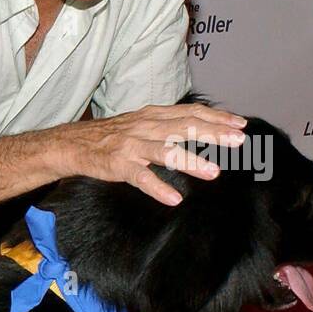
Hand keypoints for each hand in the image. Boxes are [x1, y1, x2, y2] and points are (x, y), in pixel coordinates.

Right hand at [62, 103, 247, 205]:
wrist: (72, 144)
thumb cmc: (110, 136)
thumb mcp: (141, 123)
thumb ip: (167, 124)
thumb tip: (199, 126)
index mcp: (154, 115)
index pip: (190, 113)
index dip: (216, 118)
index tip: (239, 124)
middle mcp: (146, 127)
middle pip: (184, 128)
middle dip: (213, 134)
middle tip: (239, 142)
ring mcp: (132, 147)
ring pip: (165, 152)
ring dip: (191, 161)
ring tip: (214, 172)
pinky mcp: (119, 166)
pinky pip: (141, 178)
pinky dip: (157, 187)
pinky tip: (173, 198)